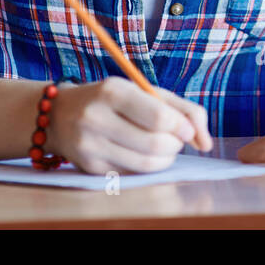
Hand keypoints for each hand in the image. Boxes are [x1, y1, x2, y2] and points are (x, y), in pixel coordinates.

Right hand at [44, 77, 212, 174]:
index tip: (188, 131)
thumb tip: (205, 142)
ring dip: (166, 158)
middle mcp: (96, 119)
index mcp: (112, 92)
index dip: (181, 128)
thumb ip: (180, 108)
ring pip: (146, 165)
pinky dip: (147, 166)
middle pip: (154, 144)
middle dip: (175, 145)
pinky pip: (133, 174)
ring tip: (163, 146)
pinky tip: (141, 153)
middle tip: (176, 139)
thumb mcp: (142, 90)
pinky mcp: (90, 168)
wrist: (59, 115)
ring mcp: (90, 146)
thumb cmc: (111, 99)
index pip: (158, 117)